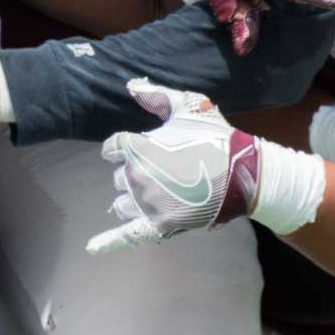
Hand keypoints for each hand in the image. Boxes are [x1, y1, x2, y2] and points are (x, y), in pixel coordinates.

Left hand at [89, 79, 325, 253]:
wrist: (243, 172)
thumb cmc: (217, 137)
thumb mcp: (189, 107)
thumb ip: (157, 96)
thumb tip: (130, 85)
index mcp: (137, 147)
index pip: (112, 148)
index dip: (122, 148)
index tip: (134, 149)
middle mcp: (136, 176)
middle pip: (120, 178)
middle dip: (136, 173)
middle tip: (166, 170)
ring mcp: (146, 203)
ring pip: (123, 203)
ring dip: (134, 199)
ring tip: (161, 193)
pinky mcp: (159, 225)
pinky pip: (127, 236)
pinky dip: (108, 243)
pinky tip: (91, 248)